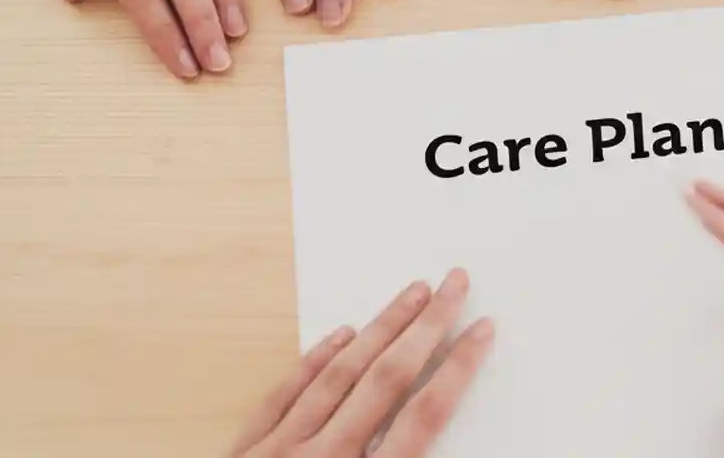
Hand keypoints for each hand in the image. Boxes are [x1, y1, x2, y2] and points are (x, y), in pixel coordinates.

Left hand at [231, 270, 494, 457]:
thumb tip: (426, 441)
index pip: (424, 417)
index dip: (457, 369)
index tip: (482, 329)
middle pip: (386, 380)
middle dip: (426, 327)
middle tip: (454, 282)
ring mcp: (277, 454)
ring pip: (338, 376)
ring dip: (379, 330)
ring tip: (409, 293)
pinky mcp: (241, 455)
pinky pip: (282, 396)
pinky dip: (313, 360)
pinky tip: (338, 335)